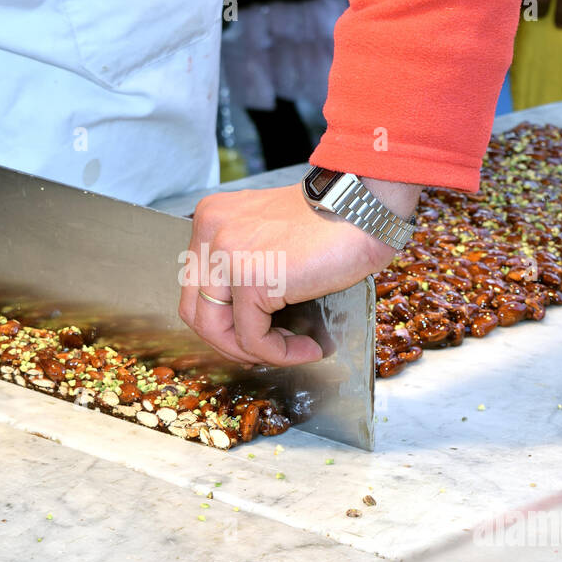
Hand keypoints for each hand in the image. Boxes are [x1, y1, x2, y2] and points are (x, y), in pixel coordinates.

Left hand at [179, 177, 419, 365]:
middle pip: (196, 311)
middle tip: (267, 352)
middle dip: (229, 343)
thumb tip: (239, 324)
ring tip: (292, 352)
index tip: (253, 336)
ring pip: (215, 330)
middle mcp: (209, 232)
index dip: (221, 322)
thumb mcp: (270, 239)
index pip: (195, 286)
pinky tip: (309, 348)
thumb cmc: (333, 223)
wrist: (366, 208)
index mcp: (210, 219)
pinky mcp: (252, 279)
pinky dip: (281, 353)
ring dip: (254, 352)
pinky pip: (253, 338)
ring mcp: (226, 254)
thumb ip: (245, 268)